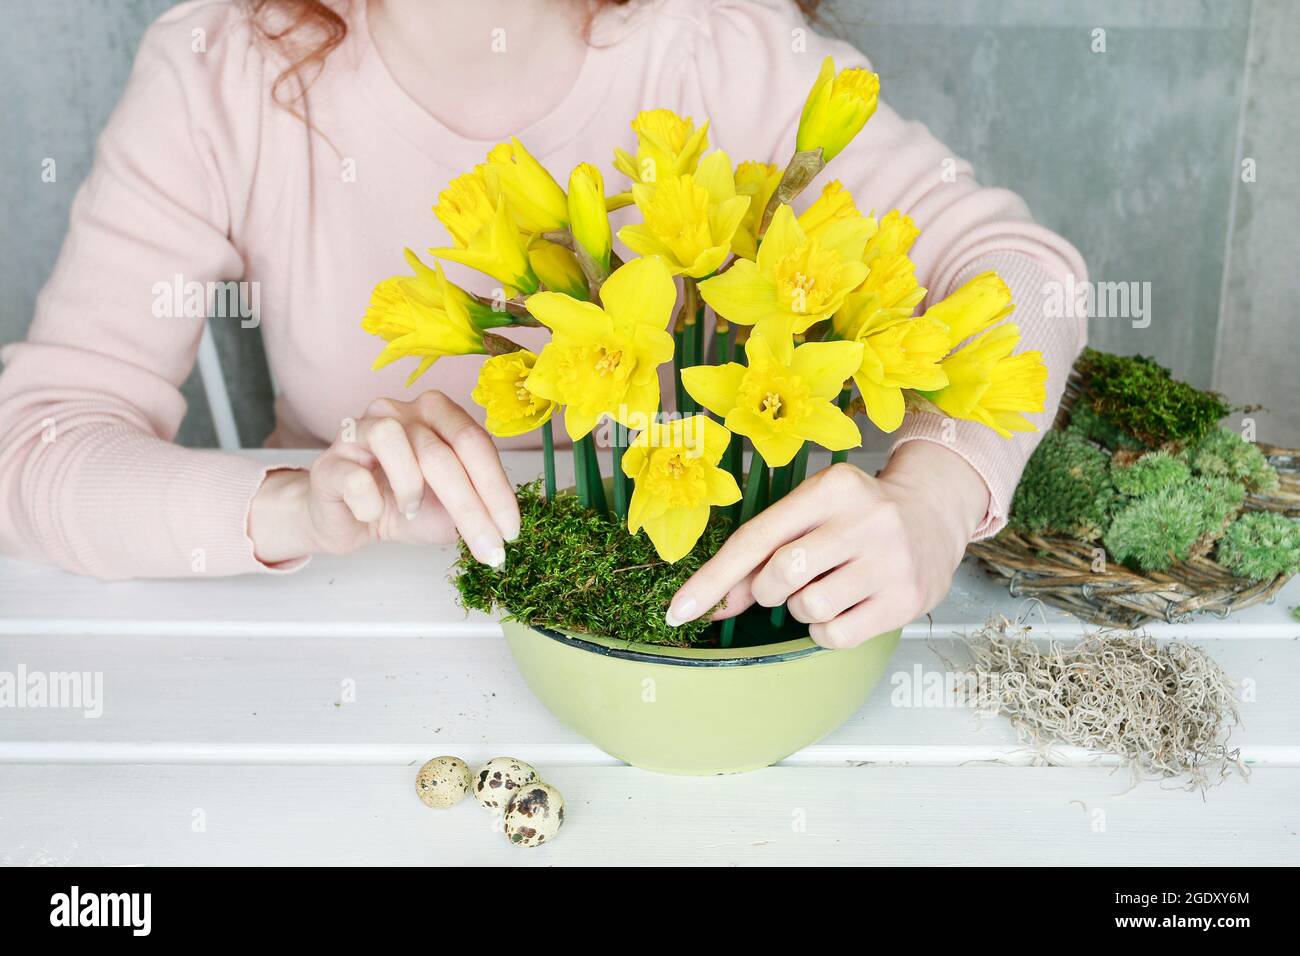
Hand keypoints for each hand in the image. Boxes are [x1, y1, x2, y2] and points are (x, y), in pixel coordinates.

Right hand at [249, 391, 519, 565]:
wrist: (349, 522)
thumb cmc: (404, 507)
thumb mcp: (451, 507)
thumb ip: (477, 502)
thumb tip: (504, 525)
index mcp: (437, 412)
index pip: (474, 442)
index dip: (496, 489)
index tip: (510, 531)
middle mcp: (400, 410)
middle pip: (442, 452)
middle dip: (471, 507)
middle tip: (488, 548)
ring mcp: (361, 429)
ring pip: (393, 441)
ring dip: (411, 488)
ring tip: (412, 511)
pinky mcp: (331, 460)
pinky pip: (355, 477)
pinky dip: (370, 503)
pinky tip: (372, 513)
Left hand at [665, 442, 990, 647]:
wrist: (935, 514)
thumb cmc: (856, 516)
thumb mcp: (811, 514)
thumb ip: (762, 553)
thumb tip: (714, 602)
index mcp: (832, 488)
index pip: (757, 537)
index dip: (712, 578)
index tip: (678, 610)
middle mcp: (865, 519)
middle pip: (780, 574)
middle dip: (768, 590)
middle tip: (786, 582)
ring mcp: (890, 560)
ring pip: (807, 608)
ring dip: (801, 609)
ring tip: (826, 587)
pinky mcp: (905, 599)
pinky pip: (835, 635)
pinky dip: (826, 630)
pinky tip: (844, 606)